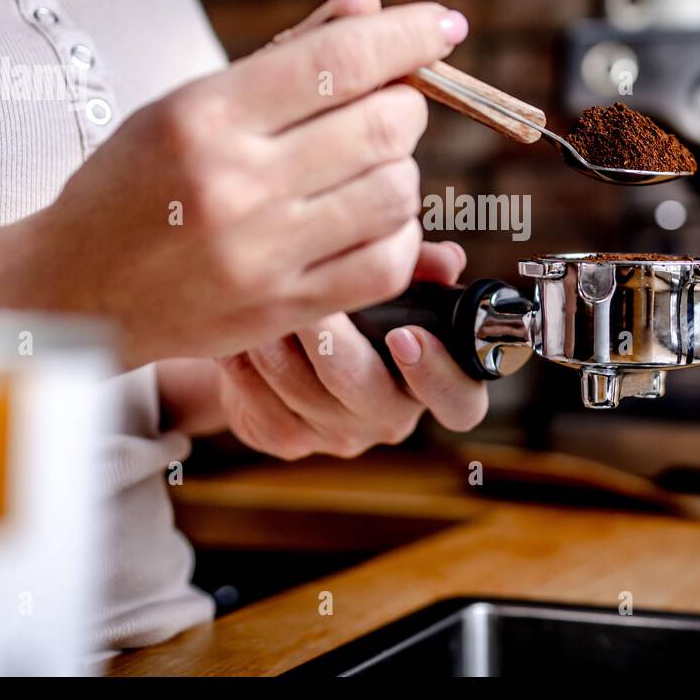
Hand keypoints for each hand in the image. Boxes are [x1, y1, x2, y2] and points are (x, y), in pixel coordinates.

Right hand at [32, 0, 468, 366]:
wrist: (73, 293)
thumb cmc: (130, 187)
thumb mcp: (186, 104)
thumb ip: (285, 54)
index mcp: (205, 116)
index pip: (339, 59)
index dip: (408, 34)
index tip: (443, 25)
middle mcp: (238, 183)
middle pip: (386, 124)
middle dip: (405, 105)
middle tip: (386, 106)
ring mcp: (264, 253)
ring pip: (398, 192)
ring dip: (401, 170)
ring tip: (366, 168)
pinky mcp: (285, 308)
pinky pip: (388, 262)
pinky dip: (399, 233)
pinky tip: (372, 221)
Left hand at [217, 241, 488, 458]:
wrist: (286, 347)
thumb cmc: (356, 309)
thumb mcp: (390, 284)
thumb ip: (419, 270)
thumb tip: (448, 258)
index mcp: (433, 384)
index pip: (459, 404)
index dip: (438, 377)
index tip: (405, 335)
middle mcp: (391, 418)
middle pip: (364, 392)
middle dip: (332, 340)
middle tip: (310, 301)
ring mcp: (338, 436)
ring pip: (304, 393)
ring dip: (280, 341)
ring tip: (262, 297)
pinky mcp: (288, 441)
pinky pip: (261, 404)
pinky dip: (246, 363)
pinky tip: (240, 330)